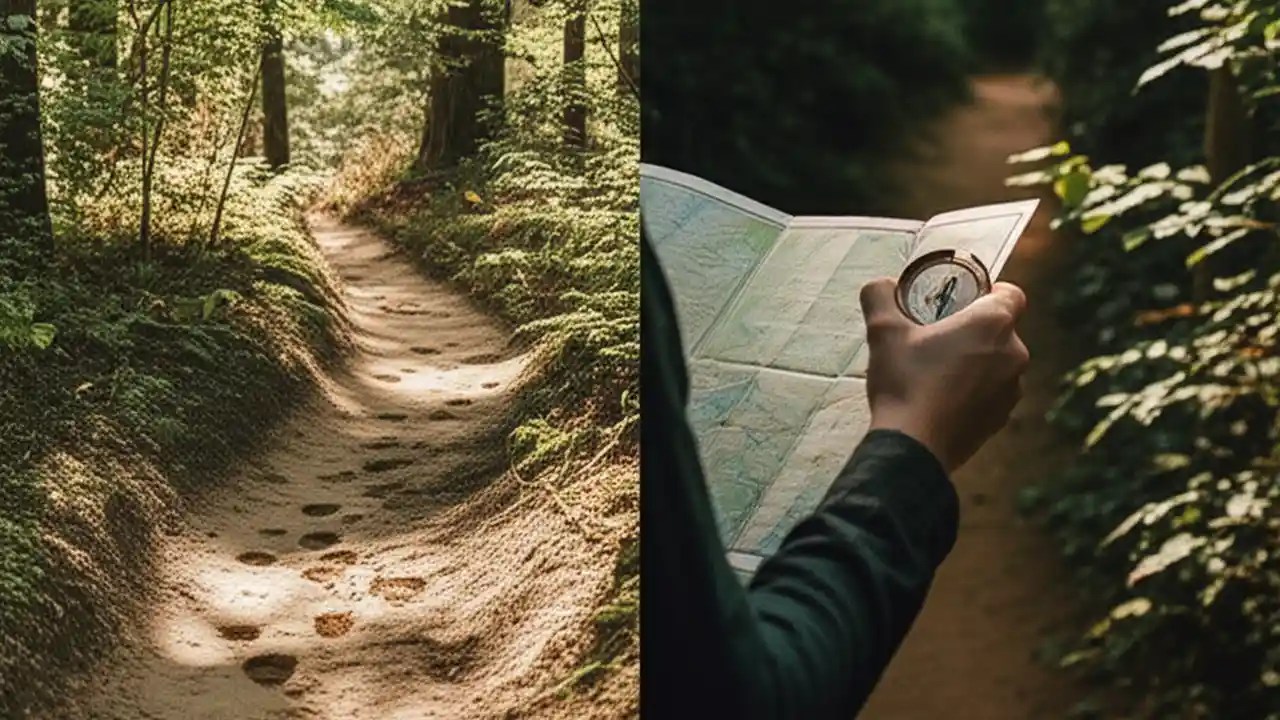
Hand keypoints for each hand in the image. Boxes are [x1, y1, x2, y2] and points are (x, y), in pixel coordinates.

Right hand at [859, 277, 1029, 473]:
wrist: (913, 447)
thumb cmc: (905, 384)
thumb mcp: (883, 331)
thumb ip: (880, 296)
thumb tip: (881, 286)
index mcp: (993, 324)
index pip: (1011, 293)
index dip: (989, 291)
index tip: (963, 301)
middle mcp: (1014, 354)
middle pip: (1002, 329)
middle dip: (973, 330)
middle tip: (938, 336)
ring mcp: (1011, 390)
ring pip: (998, 363)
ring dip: (975, 362)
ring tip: (937, 371)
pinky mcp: (1001, 418)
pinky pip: (991, 393)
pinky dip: (973, 391)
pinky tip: (941, 399)